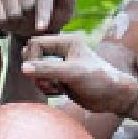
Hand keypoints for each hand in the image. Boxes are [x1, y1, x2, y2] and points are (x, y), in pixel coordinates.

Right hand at [21, 33, 137, 114]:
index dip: (32, 58)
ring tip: (53, 88)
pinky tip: (57, 93)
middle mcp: (63, 51)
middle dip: (36, 71)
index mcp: (67, 41)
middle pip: (34, 56)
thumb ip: (47, 69)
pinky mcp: (63, 80)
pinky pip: (44, 82)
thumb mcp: (72, 73)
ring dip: (41, 81)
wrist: (114, 97)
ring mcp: (62, 66)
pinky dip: (46, 88)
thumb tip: (23, 68)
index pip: (36, 43)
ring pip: (38, 71)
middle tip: (45, 82)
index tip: (39, 73)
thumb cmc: (98, 80)